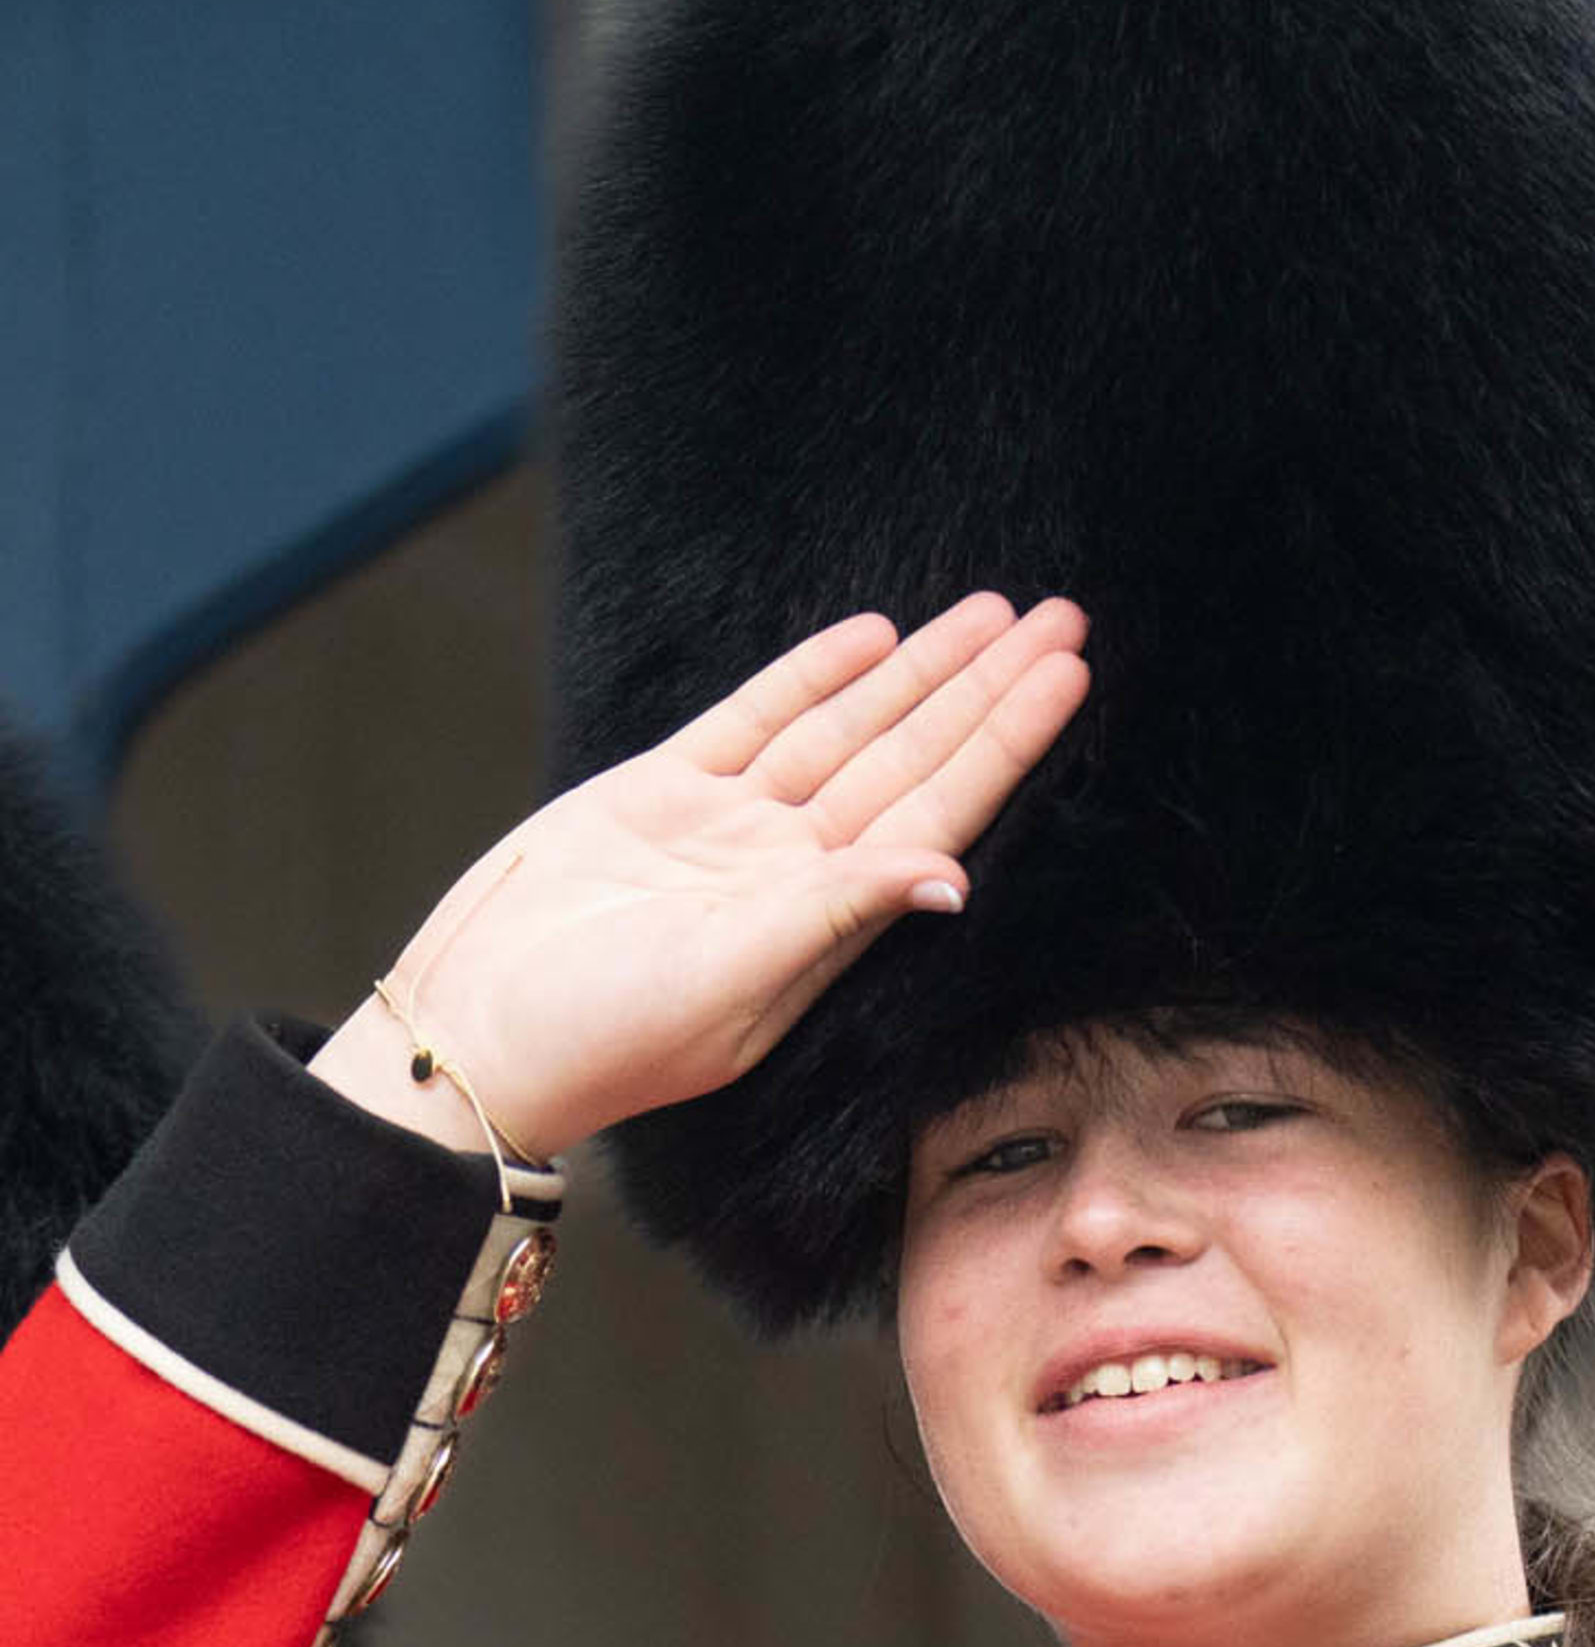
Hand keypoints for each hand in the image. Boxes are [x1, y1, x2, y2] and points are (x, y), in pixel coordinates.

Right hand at [306, 591, 1091, 1165]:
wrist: (477, 1026)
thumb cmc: (604, 1033)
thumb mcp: (733, 980)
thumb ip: (838, 915)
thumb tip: (951, 879)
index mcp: (826, 916)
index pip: (942, 810)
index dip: (1006, 741)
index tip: (1066, 676)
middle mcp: (792, 866)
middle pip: (913, 756)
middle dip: (986, 689)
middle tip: (1063, 616)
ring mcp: (730, 827)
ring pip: (849, 727)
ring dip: (921, 673)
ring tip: (991, 613)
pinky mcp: (661, 793)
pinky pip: (758, 719)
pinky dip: (814, 676)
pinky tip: (874, 638)